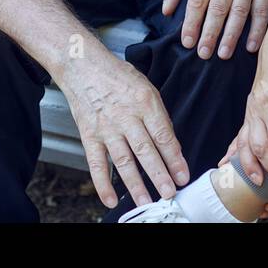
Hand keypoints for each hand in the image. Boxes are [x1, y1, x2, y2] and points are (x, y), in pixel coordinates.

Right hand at [58, 49, 188, 209]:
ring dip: (136, 185)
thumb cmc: (118, 76)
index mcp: (145, 102)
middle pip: (146, 151)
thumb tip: (170, 144)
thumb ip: (158, 115)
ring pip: (123, 161)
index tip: (183, 175)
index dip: (175, 158)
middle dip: (160, 175)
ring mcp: (106, 128)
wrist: (83, 66)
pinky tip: (111, 199)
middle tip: (170, 193)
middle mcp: (126, 116)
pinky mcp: (89, 135)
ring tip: (146, 201)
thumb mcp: (147, 88)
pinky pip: (96, 164)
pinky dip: (103, 184)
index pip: (164, 135)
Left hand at [163, 0, 267, 59]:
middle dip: (209, 34)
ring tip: (223, 54)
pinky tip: (251, 46)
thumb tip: (166, 11)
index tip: (187, 42)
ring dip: (231, 36)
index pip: (197, 0)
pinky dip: (257, 30)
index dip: (191, 23)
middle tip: (203, 53)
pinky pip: (262, 11)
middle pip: (218, 9)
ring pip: (239, 12)